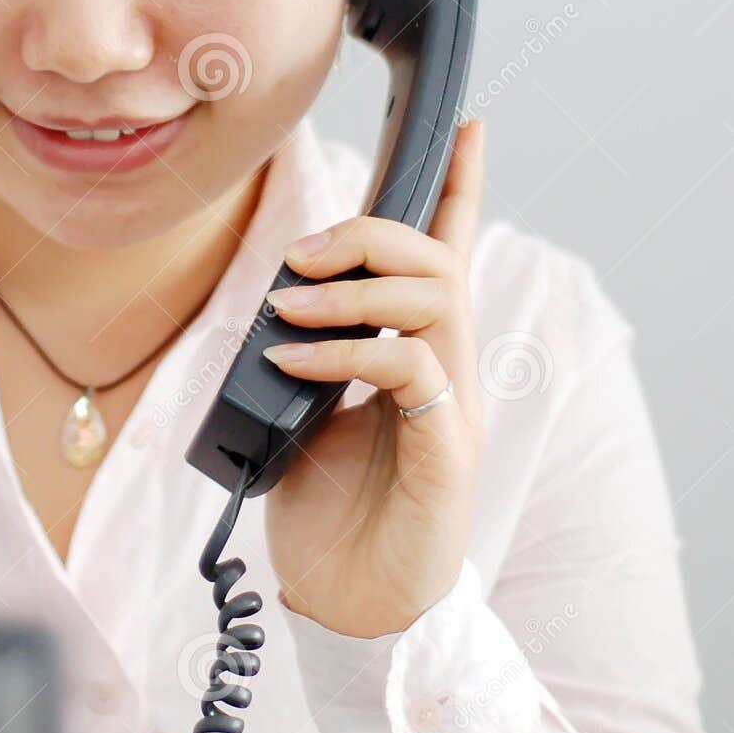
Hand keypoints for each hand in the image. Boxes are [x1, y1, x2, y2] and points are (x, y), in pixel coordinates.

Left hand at [261, 118, 485, 638]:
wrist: (350, 605)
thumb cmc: (331, 511)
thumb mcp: (303, 416)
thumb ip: (301, 360)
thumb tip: (267, 313)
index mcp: (415, 355)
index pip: (448, 257)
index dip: (461, 191)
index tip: (466, 127)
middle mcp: (444, 372)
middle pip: (437, 261)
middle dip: (369, 234)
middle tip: (298, 256)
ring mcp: (450, 410)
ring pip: (434, 300)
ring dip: (354, 287)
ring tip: (288, 304)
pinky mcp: (444, 453)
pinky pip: (408, 371)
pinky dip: (346, 351)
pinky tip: (295, 360)